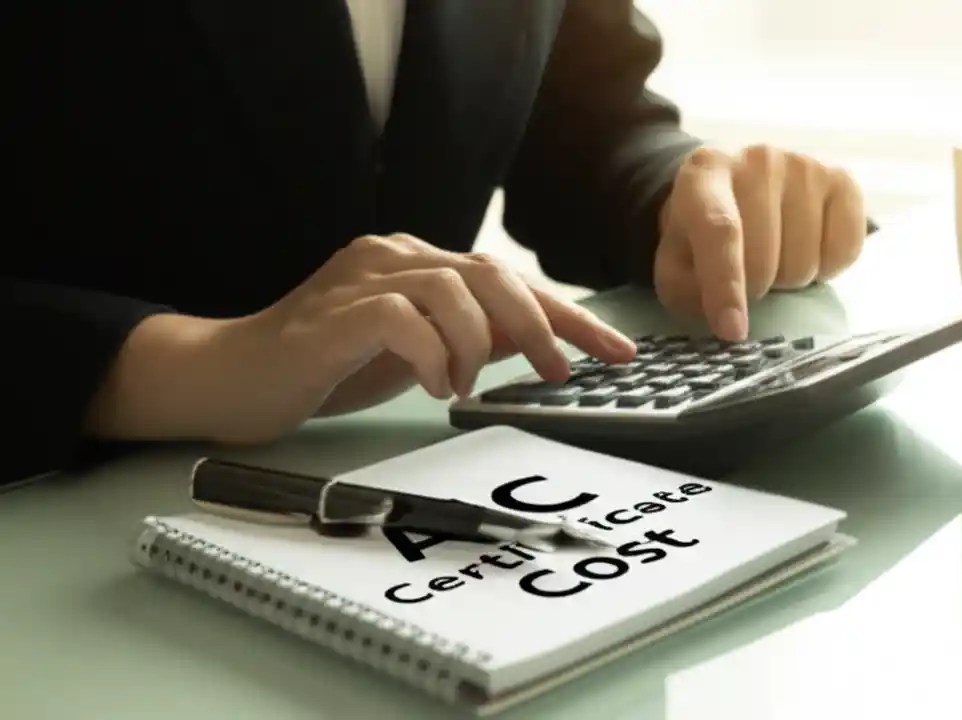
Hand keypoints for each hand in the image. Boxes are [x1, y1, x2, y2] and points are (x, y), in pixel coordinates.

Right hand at [86, 234, 634, 444]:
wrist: (231, 377)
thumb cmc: (325, 365)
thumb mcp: (417, 353)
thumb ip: (472, 338)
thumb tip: (540, 341)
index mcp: (417, 262)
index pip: (508, 279)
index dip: (569, 315)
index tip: (616, 351)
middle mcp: (393, 255)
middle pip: (491, 271)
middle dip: (541, 324)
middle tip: (559, 373)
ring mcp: (360, 278)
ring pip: (454, 286)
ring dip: (479, 342)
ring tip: (469, 384)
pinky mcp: (332, 313)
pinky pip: (402, 317)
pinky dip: (432, 353)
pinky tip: (433, 384)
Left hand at [654, 145, 865, 339]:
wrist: (738, 189)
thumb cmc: (703, 234)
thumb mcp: (676, 261)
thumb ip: (686, 290)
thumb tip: (727, 319)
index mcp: (705, 173)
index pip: (720, 232)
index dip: (726, 287)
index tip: (732, 331)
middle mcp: (758, 159)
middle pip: (765, 260)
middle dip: (755, 288)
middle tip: (748, 275)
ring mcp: (805, 165)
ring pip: (805, 263)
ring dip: (788, 279)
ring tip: (776, 257)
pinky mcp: (842, 179)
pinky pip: (845, 251)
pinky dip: (827, 268)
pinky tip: (807, 248)